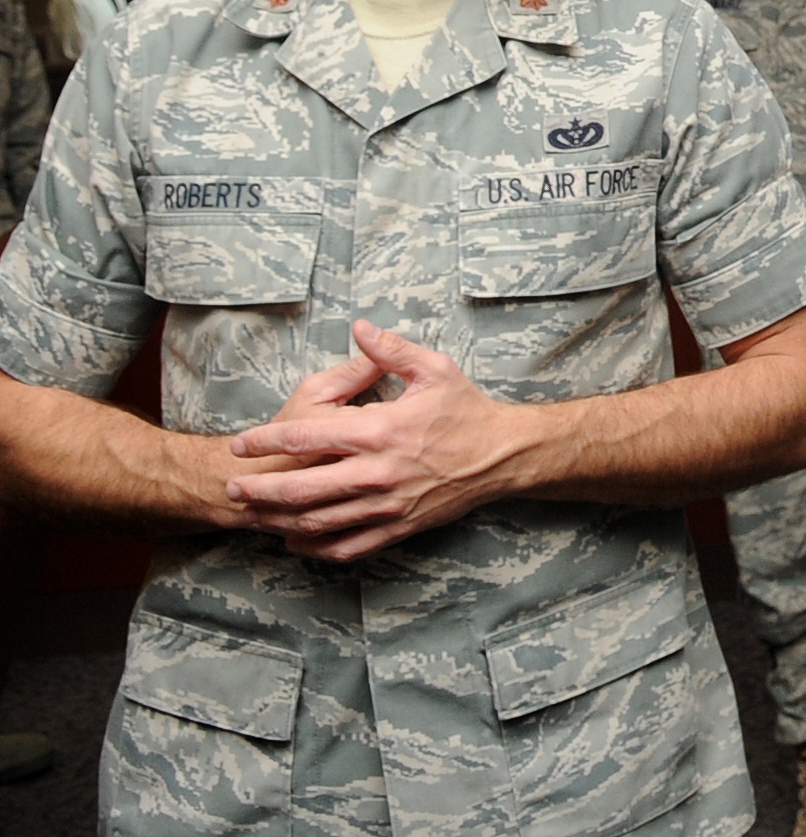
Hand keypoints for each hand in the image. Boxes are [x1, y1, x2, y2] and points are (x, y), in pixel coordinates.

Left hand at [225, 321, 526, 560]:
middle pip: (303, 487)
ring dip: (280, 520)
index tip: (241, 443)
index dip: (268, 439)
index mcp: (381, 430)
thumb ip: (391, 349)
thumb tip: (359, 327)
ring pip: (320, 521)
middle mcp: (378, 472)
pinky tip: (297, 541)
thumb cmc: (467, 410)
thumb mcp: (434, 369)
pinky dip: (317, 547)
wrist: (503, 455)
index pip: (308, 435)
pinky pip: (349, 545)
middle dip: (261, 489)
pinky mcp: (399, 527)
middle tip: (233, 487)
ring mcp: (387, 504)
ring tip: (255, 515)